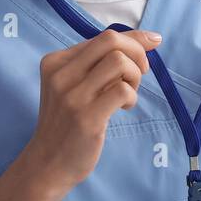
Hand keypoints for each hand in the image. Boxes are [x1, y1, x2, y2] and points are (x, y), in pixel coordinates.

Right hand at [21, 28, 162, 195]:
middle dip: (137, 52)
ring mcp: (72, 96)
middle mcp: (60, 74)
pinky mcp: (86, 117)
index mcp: (55, 62)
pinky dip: (131, 96)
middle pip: (111, 41)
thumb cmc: (68, 123)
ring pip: (119, 62)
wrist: (47, 164)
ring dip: (134, 76)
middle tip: (141, 73)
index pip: (103, 36)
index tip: (152, 44)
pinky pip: (122, 90)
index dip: (134, 40)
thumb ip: (100, 63)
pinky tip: (124, 107)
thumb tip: (149, 39)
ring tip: (128, 93)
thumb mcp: (74, 86)